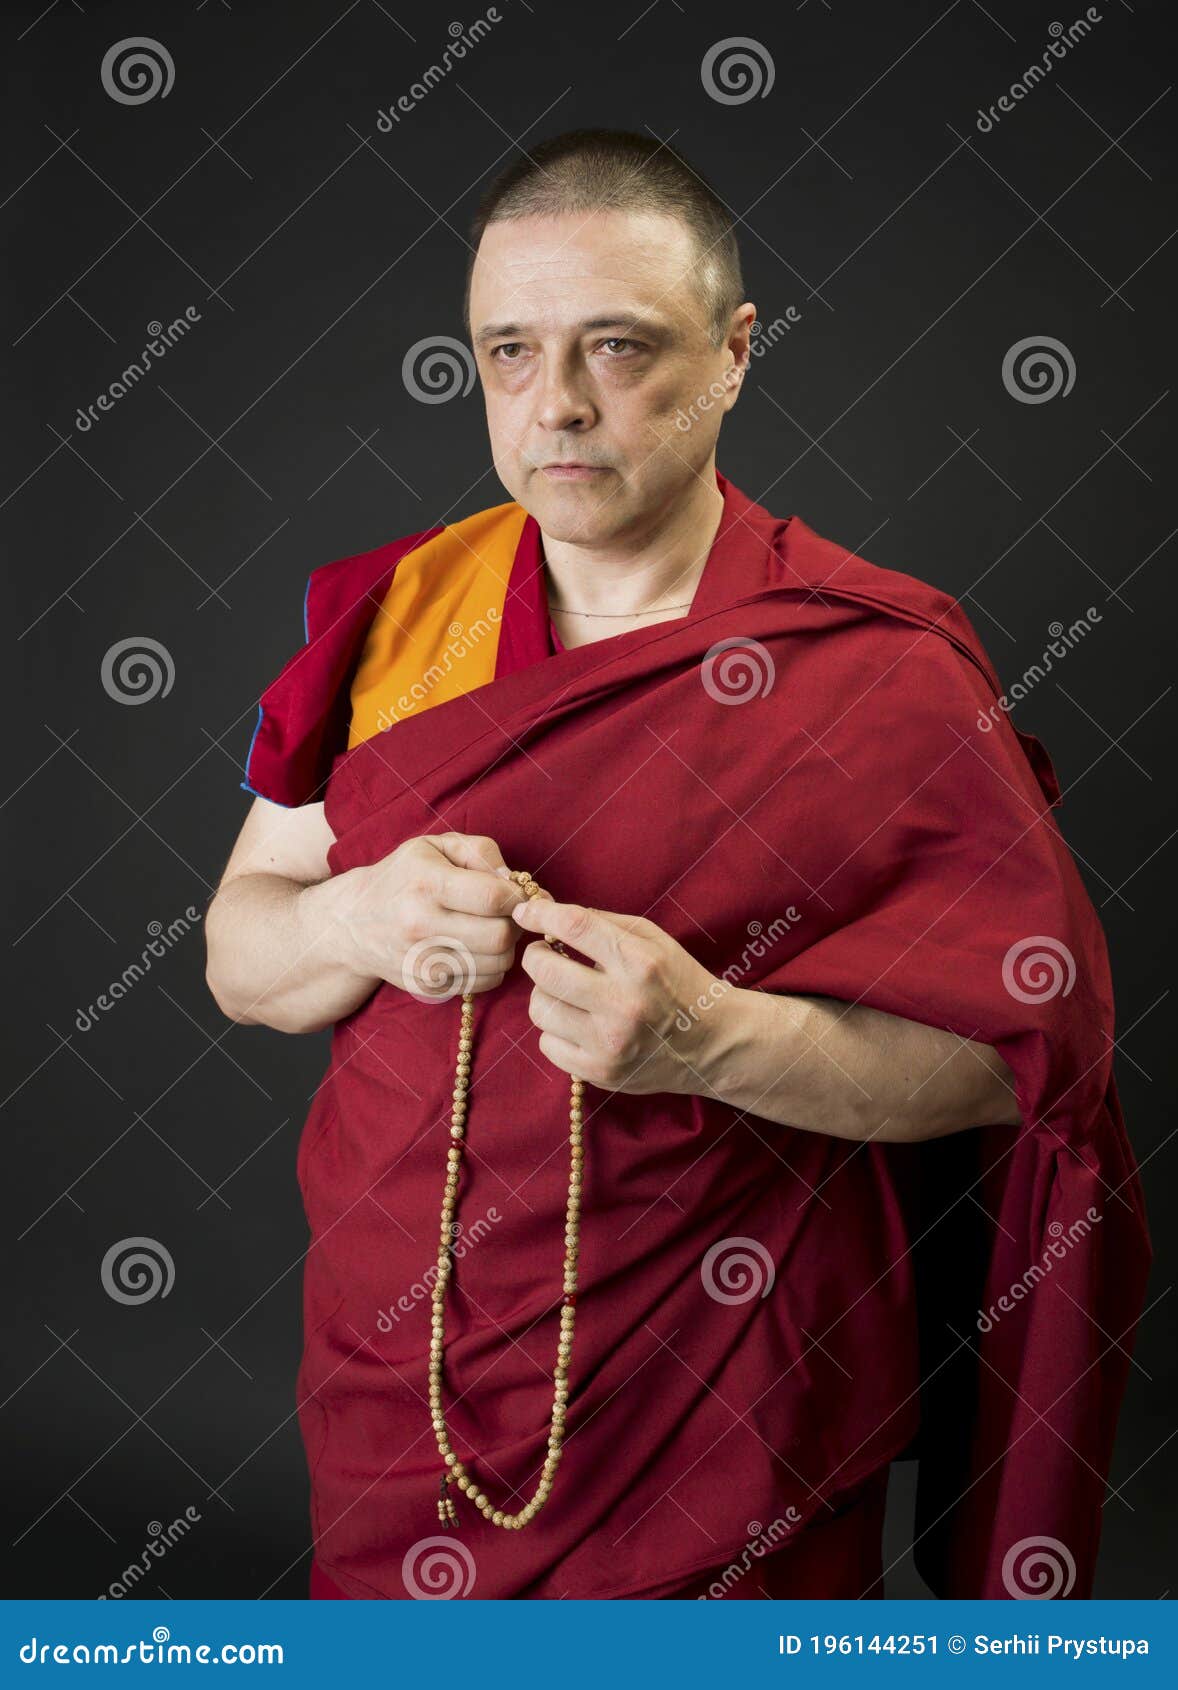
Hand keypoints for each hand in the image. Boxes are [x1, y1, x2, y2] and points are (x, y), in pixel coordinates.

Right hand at [332, 831, 521, 997]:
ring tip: (492, 928)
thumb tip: (514, 881)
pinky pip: (485, 982)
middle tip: (509, 914)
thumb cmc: (403, 877)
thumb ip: (480, 852)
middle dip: (515, 923)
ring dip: (506, 946)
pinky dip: (491, 966)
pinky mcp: (428, 986)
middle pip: (500, 936)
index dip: (518, 896)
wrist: (353, 923)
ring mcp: (424, 961)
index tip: (518, 894)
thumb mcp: (434, 847)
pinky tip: (476, 948)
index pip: (493, 898)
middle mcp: (422, 925)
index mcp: (427, 884)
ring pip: (498, 963)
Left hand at [510, 895, 721, 1093]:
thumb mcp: (654, 940)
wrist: (712, 1044)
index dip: (540, 914)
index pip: (574, 926)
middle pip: (545, 971)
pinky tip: (576, 1023)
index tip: (526, 912)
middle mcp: (623, 1003)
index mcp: (639, 962)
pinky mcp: (601, 1072)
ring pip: (540, 1008)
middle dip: (535, 956)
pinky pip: (547, 1045)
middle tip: (544, 955)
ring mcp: (610, 1042)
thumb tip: (550, 914)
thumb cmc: (678, 982)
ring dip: (545, 995)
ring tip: (565, 992)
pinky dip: (555, 1030)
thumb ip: (603, 923)